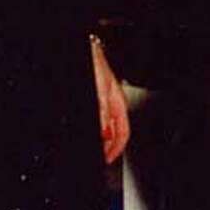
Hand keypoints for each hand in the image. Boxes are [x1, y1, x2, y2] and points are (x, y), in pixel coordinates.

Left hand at [90, 36, 128, 164]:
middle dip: (108, 147)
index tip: (107, 159)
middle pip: (115, 132)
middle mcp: (112, 103)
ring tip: (97, 147)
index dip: (116, 149)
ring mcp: (103, 100)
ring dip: (102, 138)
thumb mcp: (99, 92)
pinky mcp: (95, 97)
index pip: (123, 132)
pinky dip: (97, 128)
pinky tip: (93, 130)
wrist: (86, 50)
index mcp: (118, 102)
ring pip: (106, 126)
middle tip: (100, 156)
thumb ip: (103, 113)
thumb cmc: (95, 63)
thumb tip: (104, 133)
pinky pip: (100, 118)